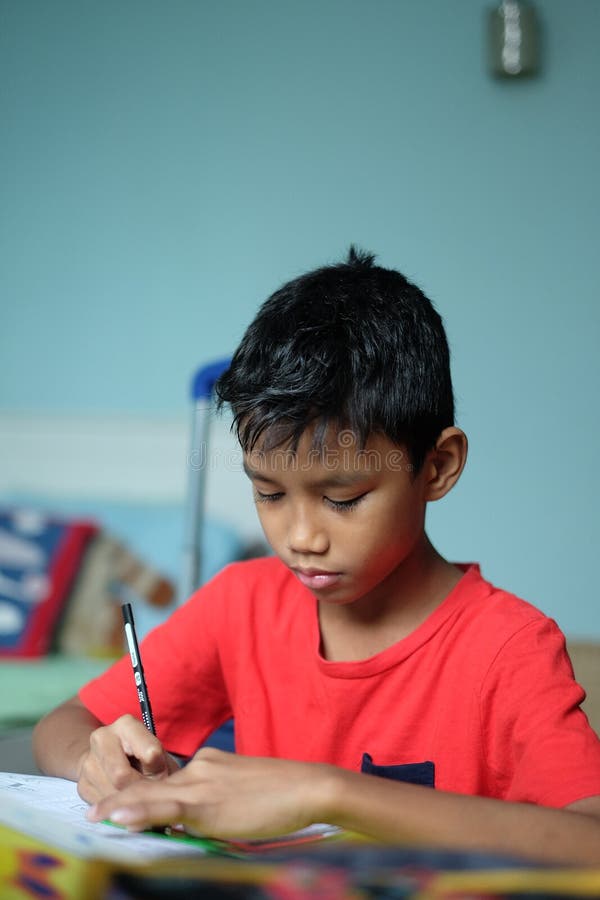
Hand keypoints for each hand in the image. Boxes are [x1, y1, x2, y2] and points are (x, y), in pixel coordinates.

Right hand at [77, 714, 178, 803]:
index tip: (161, 773)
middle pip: (122, 776)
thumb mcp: (159, 755)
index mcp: (126, 725)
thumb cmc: (143, 756)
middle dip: (138, 789)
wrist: (111, 757)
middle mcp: (102, 737)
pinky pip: (102, 806)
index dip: (160, 770)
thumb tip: (154, 794)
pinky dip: (116, 808)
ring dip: (127, 801)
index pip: (150, 753)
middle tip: (147, 790)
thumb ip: (160, 768)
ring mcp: (88, 761)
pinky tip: (121, 798)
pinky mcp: (82, 784)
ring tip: (134, 793)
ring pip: (110, 794)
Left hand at [87, 748, 337, 838]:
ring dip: (120, 807)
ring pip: (152, 794)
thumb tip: (205, 822)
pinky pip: (167, 808)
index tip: (119, 805)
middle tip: (92, 811)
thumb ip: (221, 802)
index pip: (169, 781)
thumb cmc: (285, 795)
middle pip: (153, 784)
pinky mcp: (208, 802)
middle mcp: (201, 768)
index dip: (142, 795)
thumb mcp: (245, 794)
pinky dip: (141, 813)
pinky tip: (120, 819)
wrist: (307, 786)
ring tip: (93, 817)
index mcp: (210, 763)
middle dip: (121, 798)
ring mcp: (203, 783)